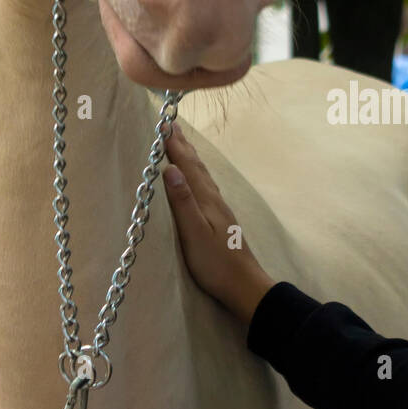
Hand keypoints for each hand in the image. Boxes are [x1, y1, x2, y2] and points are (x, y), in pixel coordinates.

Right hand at [163, 123, 274, 324]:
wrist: (244, 285)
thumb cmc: (216, 263)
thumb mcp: (194, 234)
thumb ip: (183, 202)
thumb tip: (170, 169)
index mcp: (205, 199)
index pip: (186, 166)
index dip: (175, 145)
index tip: (163, 123)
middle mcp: (212, 198)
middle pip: (195, 165)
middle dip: (182, 144)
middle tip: (171, 124)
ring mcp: (218, 208)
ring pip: (202, 174)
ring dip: (190, 156)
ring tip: (182, 142)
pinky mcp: (219, 219)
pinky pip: (204, 185)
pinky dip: (196, 172)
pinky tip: (197, 178)